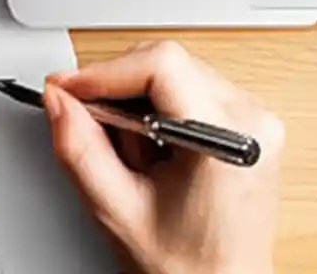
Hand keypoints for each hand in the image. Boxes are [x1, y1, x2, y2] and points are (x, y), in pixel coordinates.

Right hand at [44, 41, 283, 273]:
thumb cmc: (190, 268)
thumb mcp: (118, 211)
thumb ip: (81, 149)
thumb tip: (59, 101)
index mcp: (228, 140)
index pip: (162, 65)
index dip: (105, 71)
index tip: (69, 89)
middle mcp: (253, 120)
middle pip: (168, 63)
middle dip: (119, 90)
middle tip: (91, 126)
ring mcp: (257, 119)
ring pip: (178, 71)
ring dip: (138, 102)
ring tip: (134, 156)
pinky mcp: (249, 122)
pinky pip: (194, 88)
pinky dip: (159, 108)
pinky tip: (153, 150)